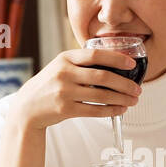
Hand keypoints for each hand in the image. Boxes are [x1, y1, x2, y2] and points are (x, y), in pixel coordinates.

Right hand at [11, 49, 140, 130]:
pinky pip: (94, 110)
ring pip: (101, 95)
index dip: (116, 58)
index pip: (95, 55)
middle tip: (137, 88)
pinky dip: (111, 111)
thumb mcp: (61, 66)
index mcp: (65, 58)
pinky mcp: (65, 109)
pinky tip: (120, 110)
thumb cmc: (50, 85)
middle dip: (124, 83)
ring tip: (133, 100)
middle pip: (102, 76)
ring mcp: (64, 92)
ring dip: (121, 99)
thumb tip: (115, 64)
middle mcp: (64, 73)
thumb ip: (81, 63)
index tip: (132, 64)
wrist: (27, 107)